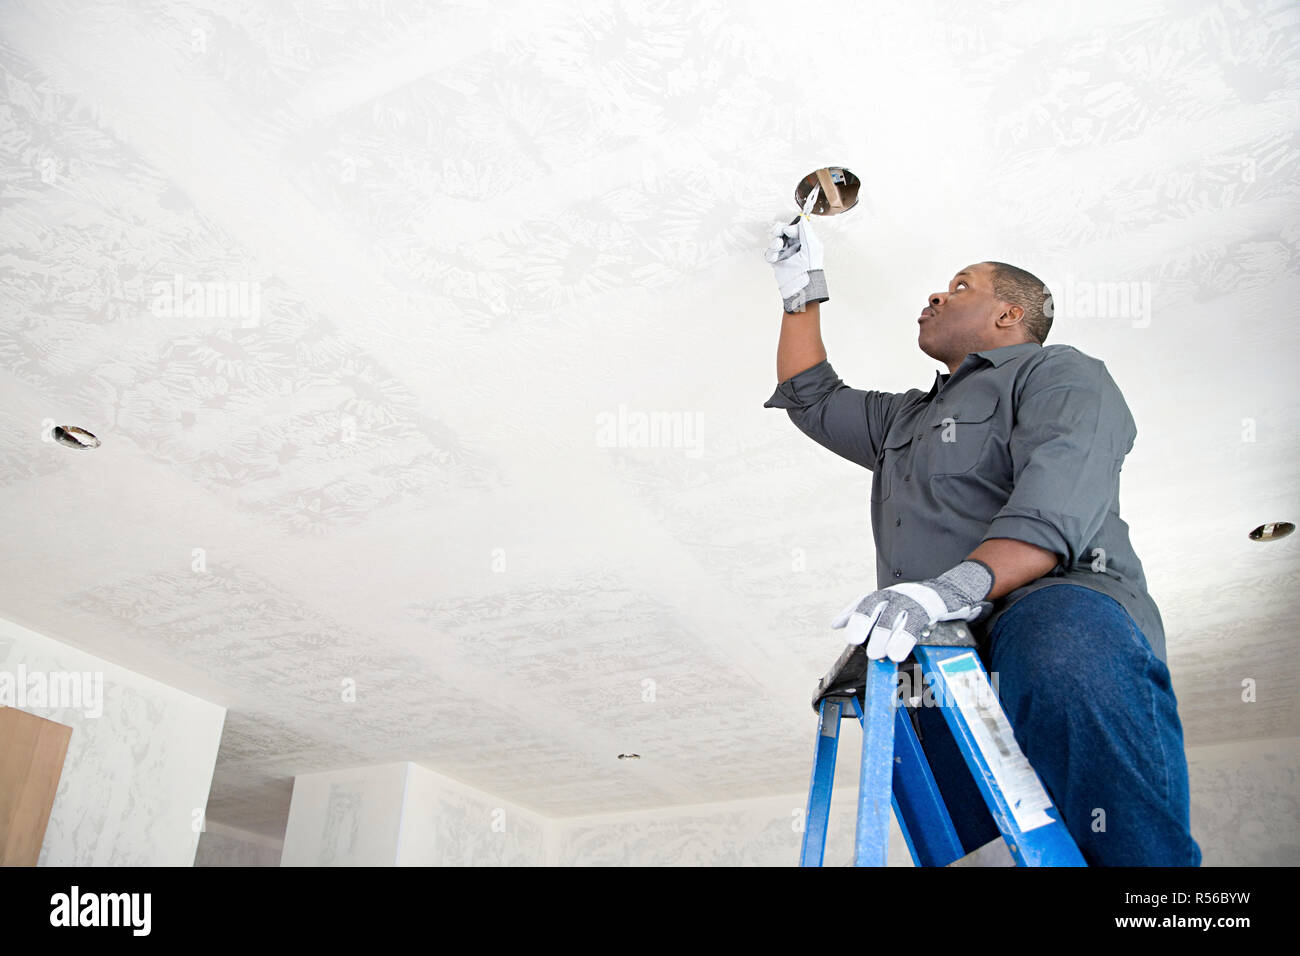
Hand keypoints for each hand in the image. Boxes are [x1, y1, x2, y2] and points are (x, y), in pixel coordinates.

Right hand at [764, 210, 827, 312]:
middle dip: (778, 230)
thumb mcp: (812, 245)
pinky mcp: (777, 262)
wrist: (801, 287)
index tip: (789, 231)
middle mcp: (795, 246)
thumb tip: (801, 220)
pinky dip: (770, 254)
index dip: (790, 227)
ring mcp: (785, 254)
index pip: (795, 227)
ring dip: (774, 242)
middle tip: (778, 233)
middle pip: (782, 231)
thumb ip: (806, 230)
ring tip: (778, 247)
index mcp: (805, 241)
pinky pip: (770, 253)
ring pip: (775, 241)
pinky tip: (775, 257)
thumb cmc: (810, 268)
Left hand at [830, 561, 994, 661]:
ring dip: (884, 634)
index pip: (865, 601)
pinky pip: (914, 623)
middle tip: (856, 641)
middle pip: (876, 604)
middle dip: (864, 622)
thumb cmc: (920, 605)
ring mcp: (913, 599)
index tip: (838, 626)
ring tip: (879, 654)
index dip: (851, 613)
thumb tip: (839, 624)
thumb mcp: (893, 606)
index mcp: (888, 594)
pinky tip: (897, 652)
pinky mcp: (929, 608)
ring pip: (894, 615)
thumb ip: (869, 614)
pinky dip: (904, 638)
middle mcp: (897, 594)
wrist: (954, 592)